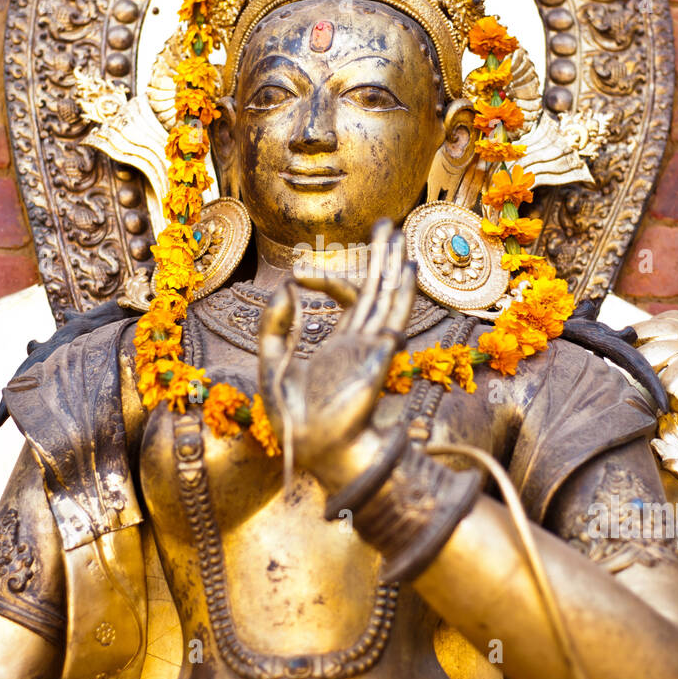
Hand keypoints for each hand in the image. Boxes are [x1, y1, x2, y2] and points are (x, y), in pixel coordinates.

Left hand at [258, 220, 415, 485]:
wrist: (315, 453)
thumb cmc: (297, 421)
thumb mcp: (271, 366)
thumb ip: (273, 329)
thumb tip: (283, 287)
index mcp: (340, 343)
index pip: (345, 297)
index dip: (326, 280)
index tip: (298, 275)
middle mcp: (361, 343)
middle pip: (378, 291)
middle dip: (382, 258)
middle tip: (386, 225)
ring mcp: (371, 351)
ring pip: (389, 302)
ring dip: (395, 271)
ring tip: (400, 240)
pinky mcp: (375, 362)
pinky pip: (390, 324)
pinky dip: (398, 298)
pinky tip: (406, 273)